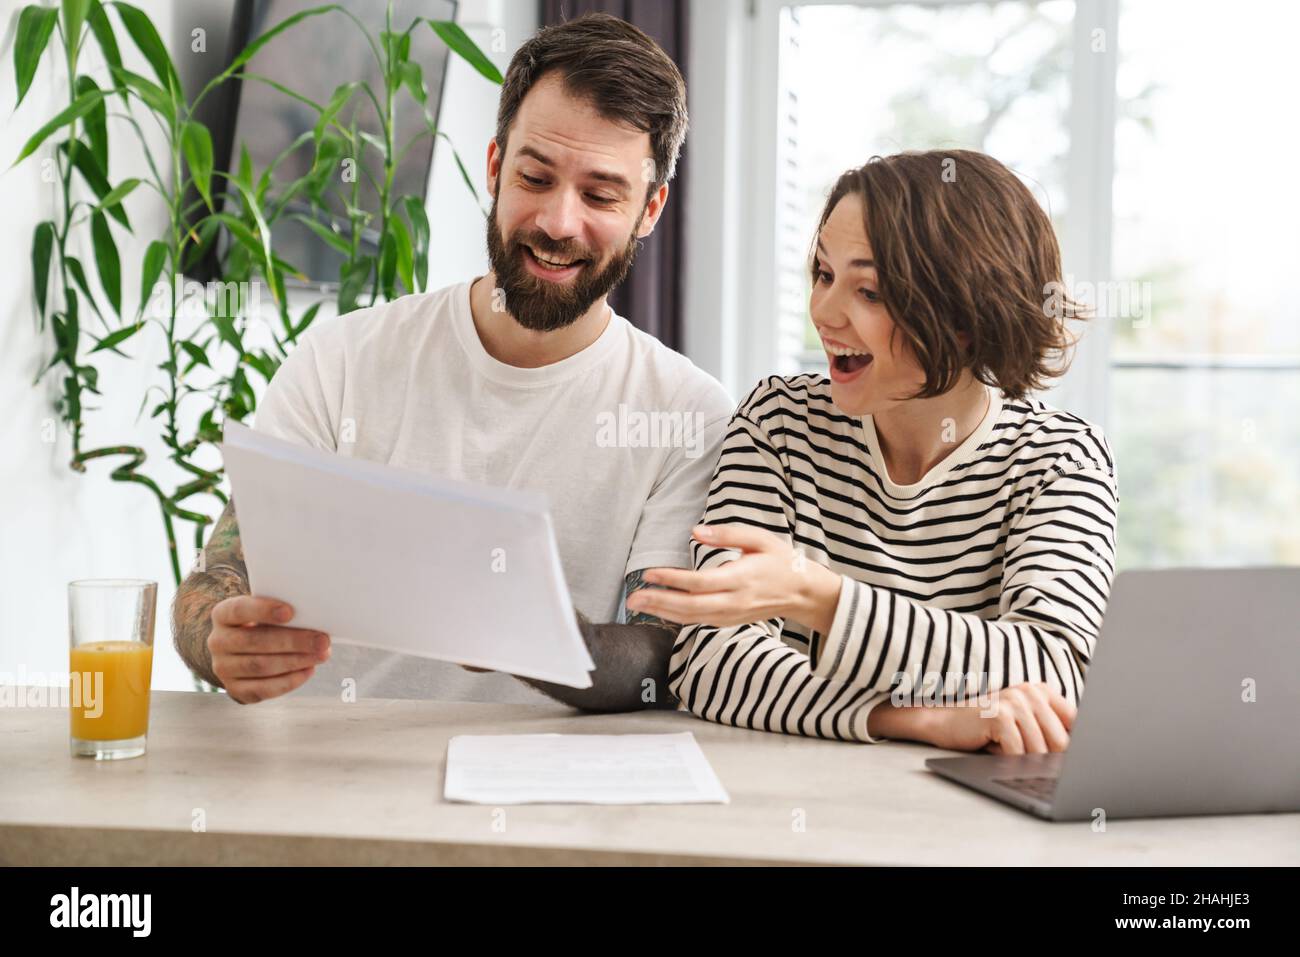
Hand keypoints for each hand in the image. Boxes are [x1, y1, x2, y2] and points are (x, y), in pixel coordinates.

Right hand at [208, 596, 330, 703]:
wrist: (242, 651)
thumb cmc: (262, 624)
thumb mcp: (266, 612)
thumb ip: (282, 613)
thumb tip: (316, 618)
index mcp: (222, 614)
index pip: (239, 610)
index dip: (264, 610)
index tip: (290, 612)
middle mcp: (217, 641)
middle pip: (255, 641)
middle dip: (293, 641)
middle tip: (322, 640)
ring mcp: (223, 668)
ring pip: (260, 666)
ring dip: (296, 661)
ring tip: (322, 655)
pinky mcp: (235, 689)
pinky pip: (263, 689)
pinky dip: (289, 681)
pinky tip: (308, 670)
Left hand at [625, 524, 841, 631]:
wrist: (803, 592)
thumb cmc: (781, 561)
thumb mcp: (760, 538)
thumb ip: (728, 534)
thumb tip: (696, 532)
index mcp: (741, 578)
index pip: (700, 582)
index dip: (673, 579)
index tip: (650, 573)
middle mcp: (734, 601)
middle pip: (690, 606)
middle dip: (659, 602)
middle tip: (633, 597)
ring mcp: (732, 615)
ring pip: (692, 618)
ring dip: (663, 612)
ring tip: (638, 605)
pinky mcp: (730, 621)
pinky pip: (699, 621)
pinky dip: (677, 618)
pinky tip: (660, 610)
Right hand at [872, 682, 1074, 753]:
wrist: (945, 722)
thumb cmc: (986, 728)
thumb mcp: (1023, 724)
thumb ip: (1049, 731)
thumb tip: (1079, 758)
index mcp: (1042, 691)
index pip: (1077, 724)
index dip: (1075, 749)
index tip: (1072, 765)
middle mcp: (1031, 692)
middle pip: (1061, 741)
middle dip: (1049, 761)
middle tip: (1035, 769)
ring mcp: (1015, 701)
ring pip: (1040, 750)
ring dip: (1028, 764)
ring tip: (1012, 760)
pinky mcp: (999, 715)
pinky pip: (1018, 752)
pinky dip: (1011, 762)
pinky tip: (999, 756)